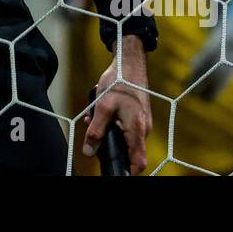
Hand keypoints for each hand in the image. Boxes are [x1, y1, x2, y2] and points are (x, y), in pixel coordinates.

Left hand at [85, 34, 151, 174]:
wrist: (129, 61)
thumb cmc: (119, 82)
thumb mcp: (103, 107)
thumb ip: (96, 131)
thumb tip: (89, 151)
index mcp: (138, 129)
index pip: (138, 162)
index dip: (127, 170)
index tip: (113, 169)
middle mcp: (143, 128)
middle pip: (127, 149)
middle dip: (107, 144)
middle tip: (91, 131)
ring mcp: (141, 121)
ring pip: (123, 136)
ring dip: (106, 130)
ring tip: (92, 116)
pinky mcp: (136, 115)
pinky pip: (123, 126)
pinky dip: (110, 122)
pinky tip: (99, 111)